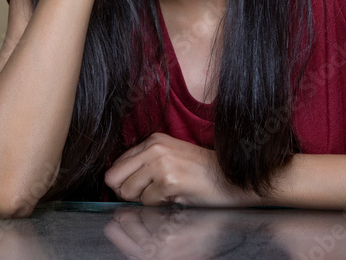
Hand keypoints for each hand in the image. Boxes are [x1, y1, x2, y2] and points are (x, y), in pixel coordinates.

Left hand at [104, 132, 258, 206]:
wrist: (231, 178)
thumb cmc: (200, 173)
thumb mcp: (169, 158)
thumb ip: (143, 165)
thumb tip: (115, 183)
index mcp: (152, 140)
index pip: (115, 166)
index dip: (124, 183)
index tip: (142, 188)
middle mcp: (154, 147)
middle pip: (114, 178)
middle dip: (127, 192)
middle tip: (149, 194)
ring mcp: (161, 162)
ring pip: (127, 192)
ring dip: (144, 200)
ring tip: (166, 193)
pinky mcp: (169, 180)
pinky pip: (146, 202)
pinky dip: (160, 205)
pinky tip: (177, 196)